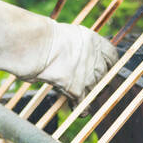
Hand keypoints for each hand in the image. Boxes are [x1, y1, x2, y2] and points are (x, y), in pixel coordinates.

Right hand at [0, 0, 119, 99]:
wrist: (30, 44)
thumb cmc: (38, 36)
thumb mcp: (63, 35)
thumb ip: (73, 47)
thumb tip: (69, 52)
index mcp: (92, 39)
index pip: (113, 55)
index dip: (109, 64)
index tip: (105, 69)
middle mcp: (93, 56)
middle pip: (106, 74)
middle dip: (100, 81)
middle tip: (91, 86)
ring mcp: (87, 72)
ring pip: (95, 90)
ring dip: (88, 94)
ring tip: (81, 98)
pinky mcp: (76, 87)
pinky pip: (83, 103)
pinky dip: (79, 108)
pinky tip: (73, 108)